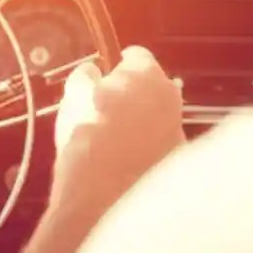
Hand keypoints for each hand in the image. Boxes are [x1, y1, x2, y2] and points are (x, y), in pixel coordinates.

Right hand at [28, 47, 183, 252]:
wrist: (104, 195)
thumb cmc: (87, 135)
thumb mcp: (75, 97)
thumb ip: (84, 78)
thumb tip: (91, 72)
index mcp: (147, 76)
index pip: (136, 56)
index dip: (117, 63)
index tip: (105, 74)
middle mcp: (172, 100)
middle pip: (151, 88)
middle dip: (132, 95)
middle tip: (104, 108)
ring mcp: (178, 132)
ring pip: (157, 119)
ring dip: (139, 123)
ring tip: (110, 138)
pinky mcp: (177, 165)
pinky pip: (158, 148)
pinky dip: (145, 150)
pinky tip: (122, 162)